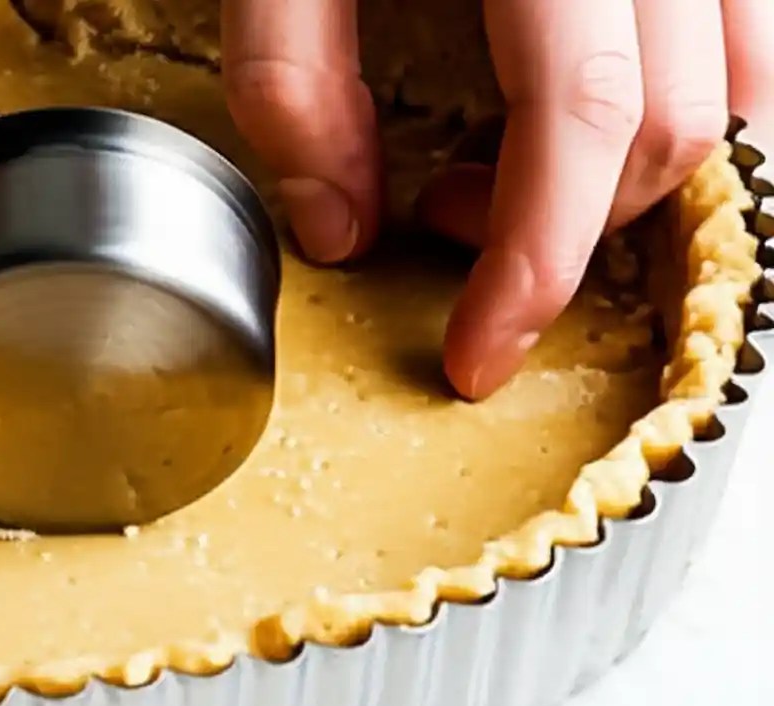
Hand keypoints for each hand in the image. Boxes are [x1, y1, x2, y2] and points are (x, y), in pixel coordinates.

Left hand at [222, 0, 773, 399]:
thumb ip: (292, 81)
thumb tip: (338, 230)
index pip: (584, 125)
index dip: (533, 267)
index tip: (474, 357)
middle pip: (666, 126)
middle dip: (561, 224)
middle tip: (445, 222)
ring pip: (729, 89)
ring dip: (619, 177)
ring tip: (501, 170)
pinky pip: (743, 29)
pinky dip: (671, 105)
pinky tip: (584, 113)